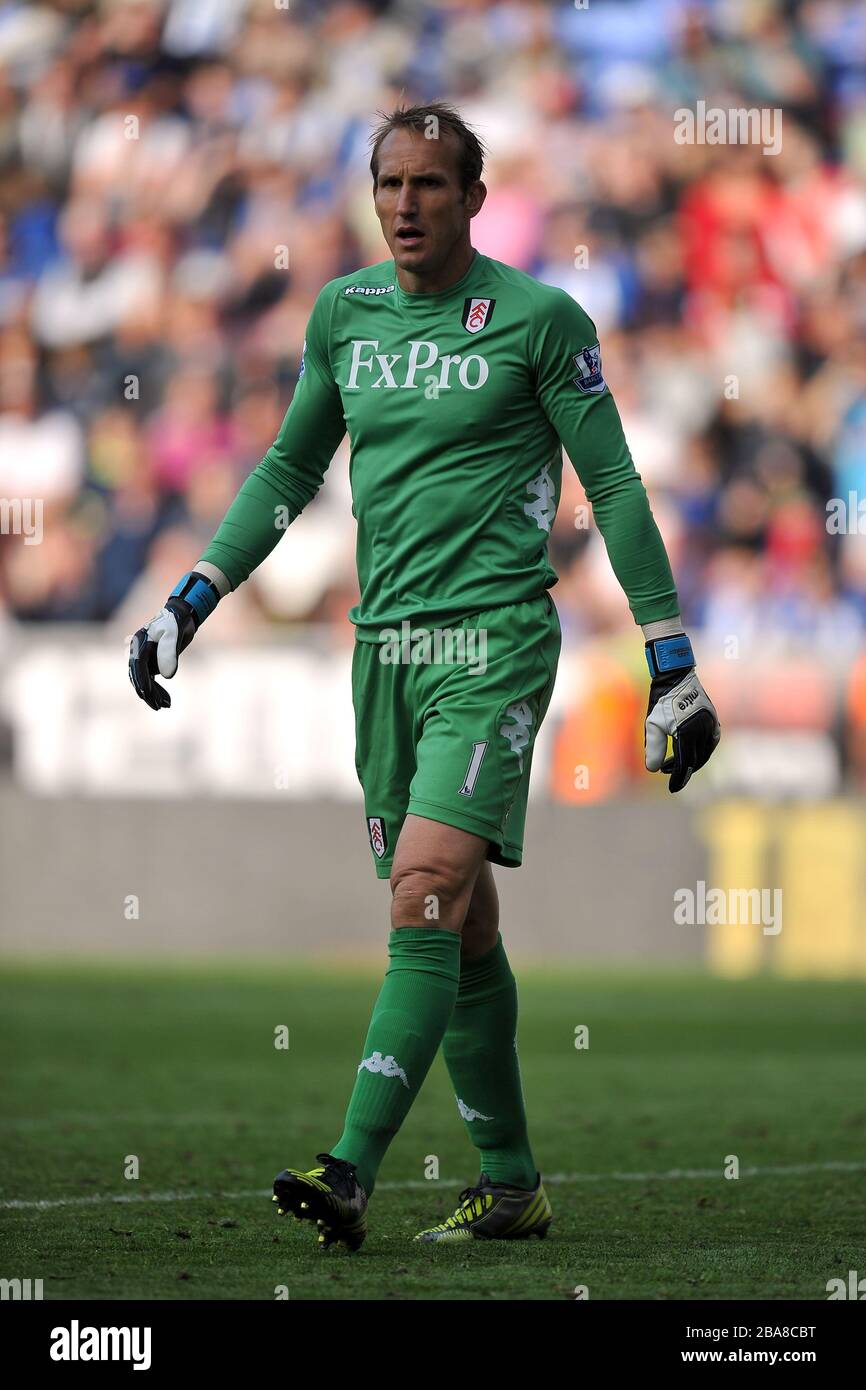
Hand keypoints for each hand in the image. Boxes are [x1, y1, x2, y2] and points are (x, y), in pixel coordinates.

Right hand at [128, 571, 219, 710]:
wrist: (182, 615)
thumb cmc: (176, 622)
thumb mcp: (174, 635)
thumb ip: (169, 653)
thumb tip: (167, 676)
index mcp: (139, 644)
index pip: (138, 666)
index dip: (141, 680)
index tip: (146, 693)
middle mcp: (138, 652)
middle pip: (138, 676)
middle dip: (148, 692)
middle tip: (158, 706)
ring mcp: (146, 658)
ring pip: (145, 680)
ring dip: (154, 694)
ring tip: (166, 705)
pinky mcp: (154, 662)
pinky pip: (152, 680)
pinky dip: (158, 690)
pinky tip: (166, 700)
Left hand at [644, 633, 719, 792]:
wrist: (676, 675)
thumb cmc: (661, 699)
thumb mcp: (652, 723)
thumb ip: (653, 747)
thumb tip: (653, 769)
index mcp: (688, 731)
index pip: (684, 762)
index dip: (678, 777)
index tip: (672, 788)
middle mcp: (703, 729)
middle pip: (695, 759)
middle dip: (682, 770)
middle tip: (669, 774)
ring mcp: (711, 723)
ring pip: (705, 751)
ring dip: (692, 761)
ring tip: (675, 764)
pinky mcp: (713, 719)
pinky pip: (711, 741)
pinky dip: (703, 750)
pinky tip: (691, 752)